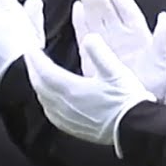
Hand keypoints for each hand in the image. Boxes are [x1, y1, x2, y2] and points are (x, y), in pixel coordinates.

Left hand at [25, 32, 155, 154]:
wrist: (135, 128)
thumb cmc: (127, 100)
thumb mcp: (115, 70)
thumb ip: (99, 51)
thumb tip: (89, 37)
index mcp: (72, 89)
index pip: (44, 71)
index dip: (35, 58)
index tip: (31, 48)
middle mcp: (65, 105)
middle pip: (40, 85)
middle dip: (33, 69)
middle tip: (30, 58)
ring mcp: (68, 118)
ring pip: (43, 99)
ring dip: (38, 85)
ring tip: (37, 74)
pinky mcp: (73, 128)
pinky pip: (51, 114)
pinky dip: (45, 102)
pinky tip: (49, 101)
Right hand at [73, 0, 165, 102]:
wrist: (137, 108)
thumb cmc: (153, 86)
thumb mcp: (163, 61)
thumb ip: (163, 38)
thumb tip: (165, 18)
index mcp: (140, 39)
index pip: (130, 14)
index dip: (123, 1)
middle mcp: (122, 41)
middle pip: (111, 15)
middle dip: (102, 0)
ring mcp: (107, 48)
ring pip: (97, 22)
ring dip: (91, 8)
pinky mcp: (94, 58)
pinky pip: (85, 36)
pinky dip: (80, 22)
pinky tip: (77, 10)